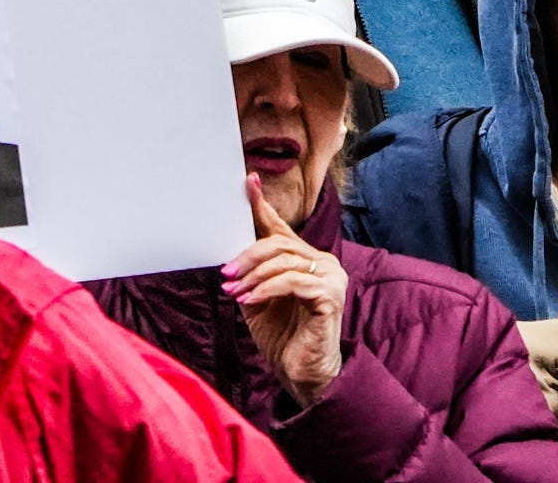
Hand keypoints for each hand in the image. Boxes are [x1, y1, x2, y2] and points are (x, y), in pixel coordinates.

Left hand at [225, 174, 347, 407]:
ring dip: (253, 275)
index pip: (281, 228)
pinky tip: (249, 299)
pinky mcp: (331, 295)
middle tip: (226, 272)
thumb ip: (250, 272)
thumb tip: (228, 251)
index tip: (248, 183)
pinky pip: (293, 281)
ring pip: (285, 260)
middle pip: (280, 243)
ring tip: (234, 290)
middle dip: (248, 255)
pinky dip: (267, 289)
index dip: (263, 206)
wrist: (301, 374)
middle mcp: (322, 262)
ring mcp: (331, 278)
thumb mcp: (257, 297)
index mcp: (305, 259)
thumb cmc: (281, 336)